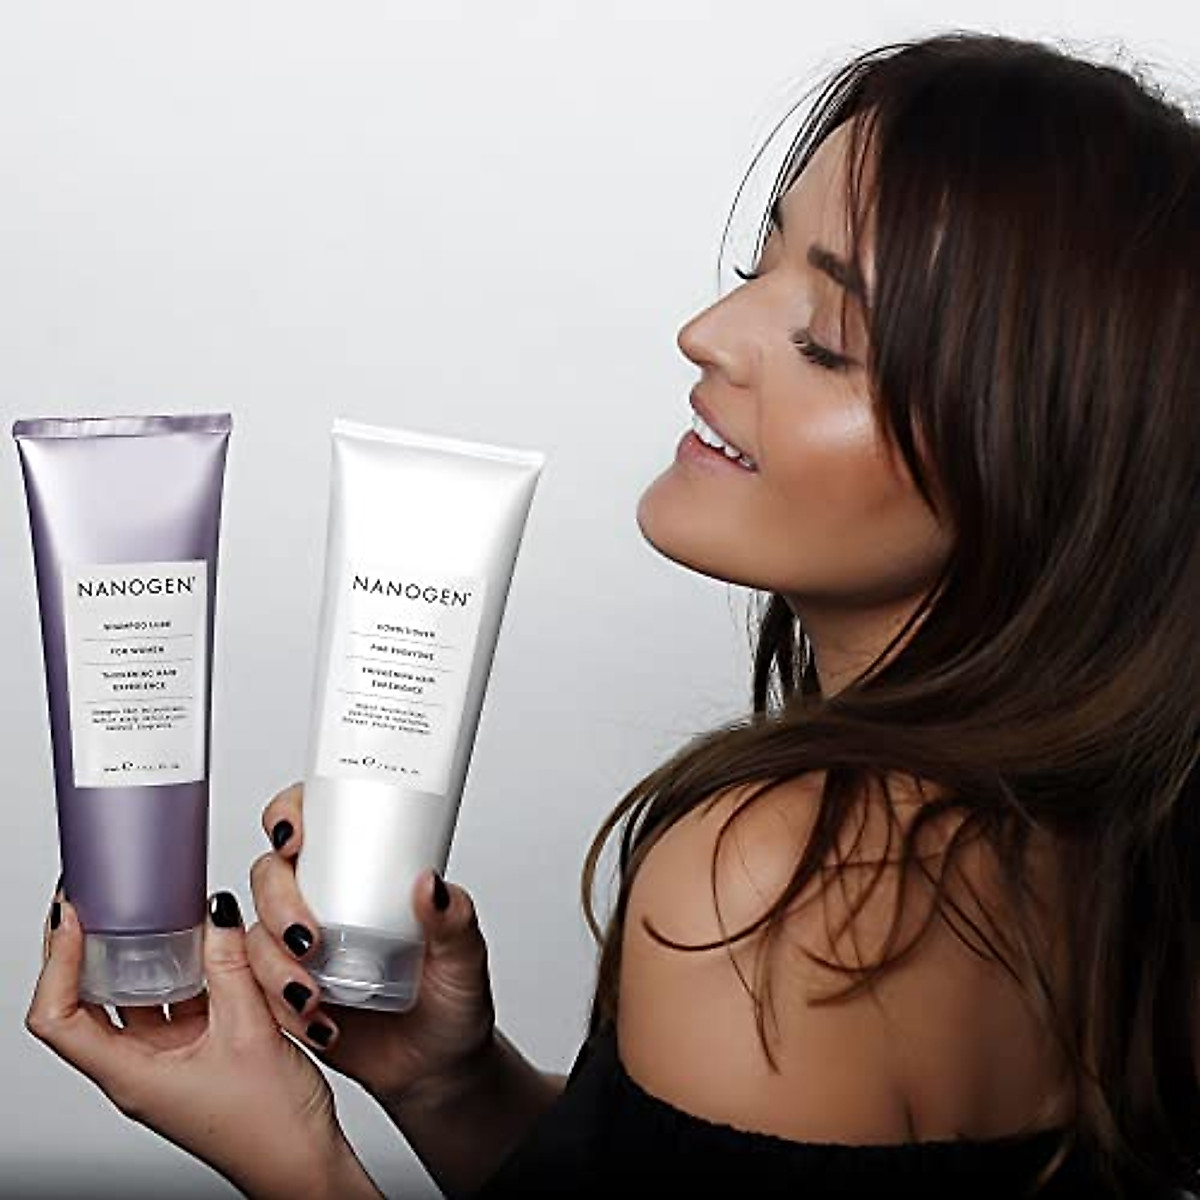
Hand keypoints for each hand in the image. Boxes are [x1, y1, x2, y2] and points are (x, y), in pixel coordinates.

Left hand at [26, 881, 380, 1199]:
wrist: (303, 1163)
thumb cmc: (270, 1127)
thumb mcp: (250, 1031)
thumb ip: (230, 967)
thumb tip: (216, 913)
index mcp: (130, 1075)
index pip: (58, 1017)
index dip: (57, 962)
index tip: (76, 915)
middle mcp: (138, 1068)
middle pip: (87, 1002)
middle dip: (91, 947)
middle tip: (103, 899)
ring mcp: (166, 1061)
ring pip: (134, 998)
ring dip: (139, 955)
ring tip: (151, 910)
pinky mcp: (195, 1053)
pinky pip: (174, 1002)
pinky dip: (180, 968)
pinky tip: (201, 942)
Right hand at [248, 784, 495, 1105]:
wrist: (437, 1069)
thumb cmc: (454, 999)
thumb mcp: (465, 957)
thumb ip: (454, 920)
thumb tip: (430, 884)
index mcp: (366, 872)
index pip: (315, 821)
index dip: (289, 815)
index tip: (294, 837)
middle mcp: (326, 901)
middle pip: (270, 876)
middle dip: (278, 902)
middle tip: (310, 939)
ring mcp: (301, 948)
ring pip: (255, 934)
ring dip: (273, 963)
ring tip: (313, 995)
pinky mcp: (284, 995)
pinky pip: (253, 989)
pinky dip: (276, 1006)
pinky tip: (317, 1023)